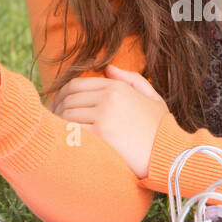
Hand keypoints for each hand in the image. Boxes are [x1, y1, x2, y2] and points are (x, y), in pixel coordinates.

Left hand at [49, 65, 169, 178]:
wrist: (171, 154)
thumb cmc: (161, 129)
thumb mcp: (152, 98)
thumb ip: (131, 79)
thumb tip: (108, 67)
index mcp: (118, 87)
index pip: (76, 84)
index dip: (61, 95)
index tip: (56, 106)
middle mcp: (109, 97)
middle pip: (68, 99)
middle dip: (56, 109)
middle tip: (50, 121)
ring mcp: (104, 115)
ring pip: (67, 114)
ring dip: (57, 123)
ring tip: (55, 132)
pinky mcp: (101, 135)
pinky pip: (72, 130)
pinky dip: (63, 135)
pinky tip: (62, 141)